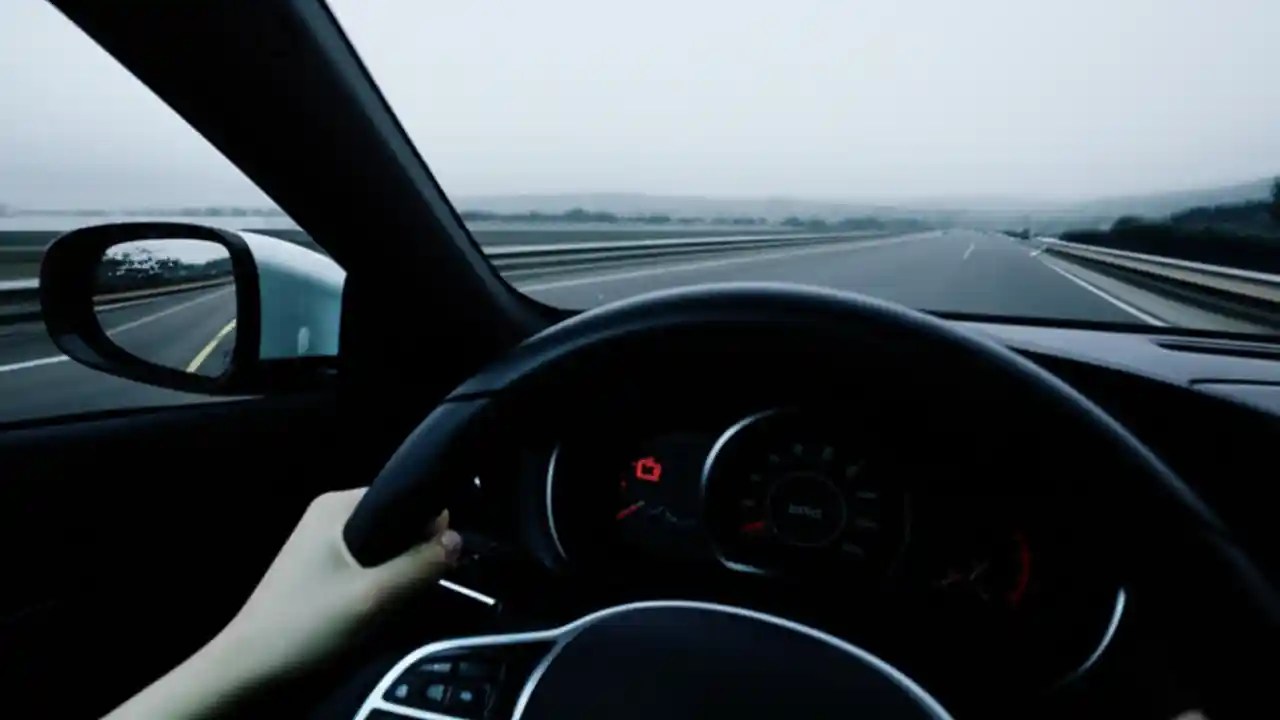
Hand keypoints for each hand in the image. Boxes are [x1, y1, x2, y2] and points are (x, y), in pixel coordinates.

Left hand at [218, 487, 462, 676]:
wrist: (248, 668)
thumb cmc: (306, 624)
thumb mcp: (373, 596)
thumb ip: (420, 565)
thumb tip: (458, 539)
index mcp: (337, 504)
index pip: (404, 496)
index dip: (429, 527)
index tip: (437, 562)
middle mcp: (328, 514)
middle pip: (395, 523)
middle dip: (411, 553)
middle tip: (412, 588)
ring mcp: (321, 542)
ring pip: (382, 548)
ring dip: (395, 573)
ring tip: (393, 600)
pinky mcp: (319, 569)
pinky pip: (365, 564)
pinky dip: (377, 583)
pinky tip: (375, 607)